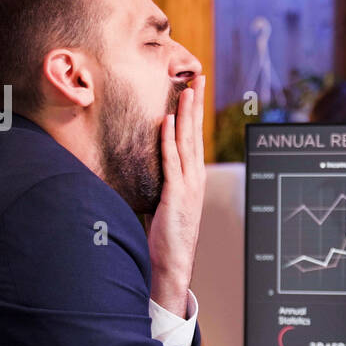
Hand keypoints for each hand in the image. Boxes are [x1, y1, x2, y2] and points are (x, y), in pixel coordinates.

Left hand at [147, 75, 205, 317]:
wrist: (172, 266)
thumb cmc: (165, 240)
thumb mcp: (164, 207)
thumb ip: (161, 187)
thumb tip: (147, 173)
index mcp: (192, 180)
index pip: (193, 140)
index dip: (194, 115)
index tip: (193, 92)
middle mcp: (194, 179)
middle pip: (195, 134)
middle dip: (196, 106)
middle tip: (198, 79)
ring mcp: (188, 186)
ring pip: (187, 142)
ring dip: (186, 115)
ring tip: (186, 91)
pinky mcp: (176, 195)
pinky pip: (172, 161)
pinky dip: (170, 140)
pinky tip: (168, 122)